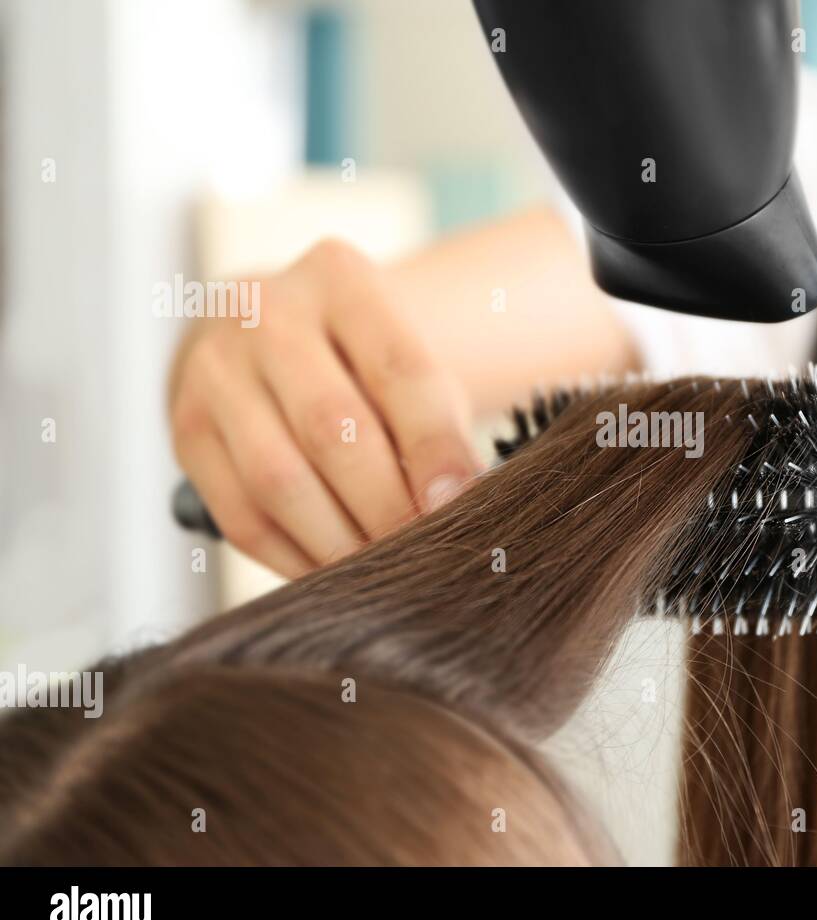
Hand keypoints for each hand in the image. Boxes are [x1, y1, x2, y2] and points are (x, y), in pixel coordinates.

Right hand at [169, 239, 481, 577]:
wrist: (271, 334)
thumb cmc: (363, 360)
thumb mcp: (409, 363)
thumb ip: (436, 423)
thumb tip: (460, 506)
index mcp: (340, 279)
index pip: (397, 369)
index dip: (433, 445)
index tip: (461, 502)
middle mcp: (265, 312)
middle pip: (331, 427)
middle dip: (386, 505)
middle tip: (425, 552)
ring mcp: (213, 370)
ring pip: (278, 479)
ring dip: (340, 543)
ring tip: (386, 570)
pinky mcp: (186, 430)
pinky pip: (241, 516)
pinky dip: (295, 558)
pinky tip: (336, 574)